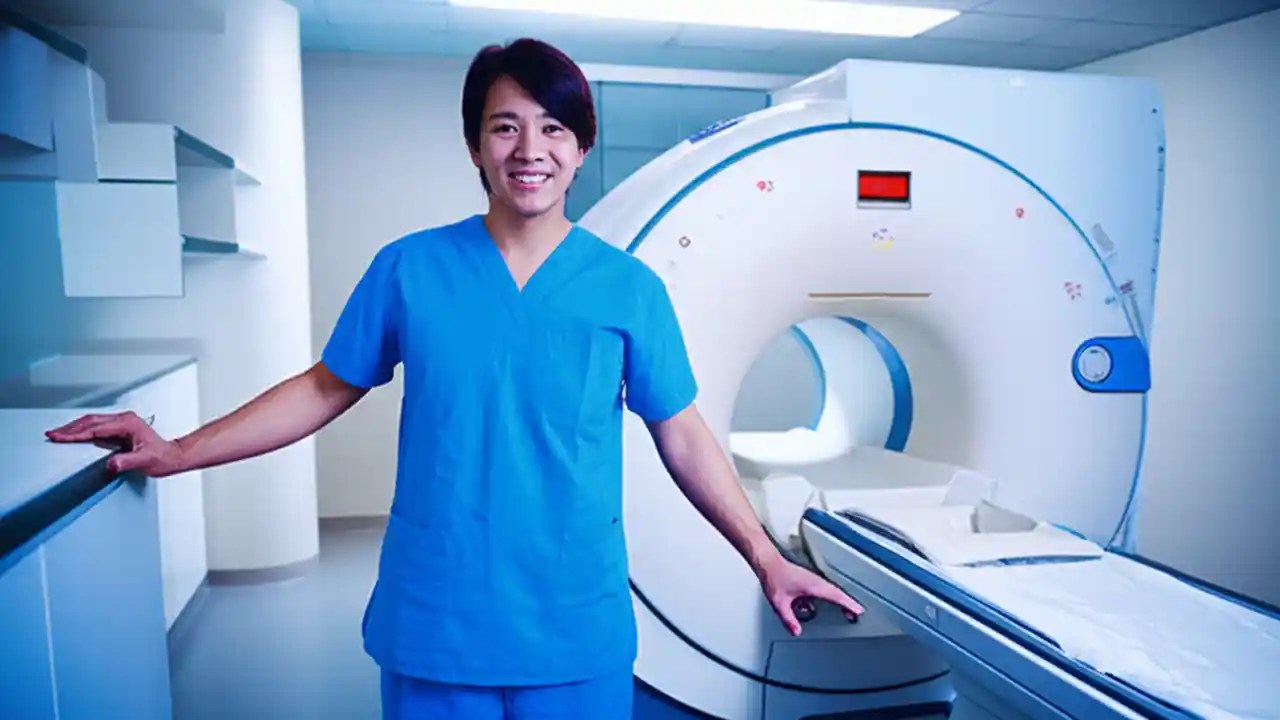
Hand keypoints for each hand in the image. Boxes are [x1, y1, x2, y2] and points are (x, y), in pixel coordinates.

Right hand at [45, 411, 184, 476]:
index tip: (60, 437)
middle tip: (53, 434)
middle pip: (91, 420)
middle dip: (70, 428)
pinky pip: (98, 424)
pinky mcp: (122, 426)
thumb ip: (127, 462)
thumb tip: (112, 463)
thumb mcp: (145, 461)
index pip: (95, 428)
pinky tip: (76, 433)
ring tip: (59, 433)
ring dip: (75, 427)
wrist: (172, 456)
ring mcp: (123, 422)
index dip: (76, 433)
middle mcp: (125, 419)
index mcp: (128, 424)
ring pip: (93, 420)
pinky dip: (83, 428)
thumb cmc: (162, 457)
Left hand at [757, 555, 863, 635]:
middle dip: (847, 604)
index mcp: (813, 586)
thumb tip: (796, 631)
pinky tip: (818, 607)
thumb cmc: (774, 577)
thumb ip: (788, 619)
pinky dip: (826, 597)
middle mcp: (815, 581)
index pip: (836, 596)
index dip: (848, 604)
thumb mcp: (779, 603)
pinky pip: (822, 589)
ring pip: (830, 591)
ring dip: (838, 600)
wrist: (768, 563)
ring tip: (844, 611)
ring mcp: (812, 579)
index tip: (858, 611)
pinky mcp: (807, 579)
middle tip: (855, 614)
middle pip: (837, 593)